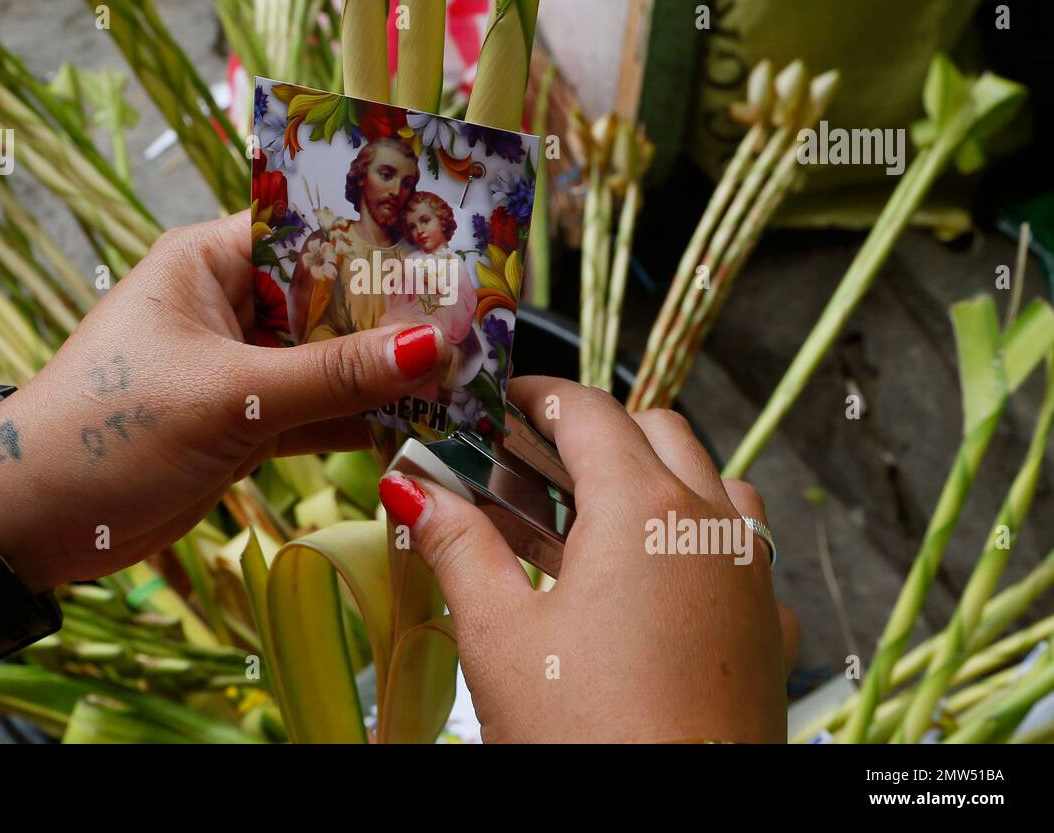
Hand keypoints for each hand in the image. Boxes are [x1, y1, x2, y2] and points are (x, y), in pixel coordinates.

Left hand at [0, 212, 448, 591]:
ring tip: (463, 379)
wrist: (31, 525)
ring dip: (384, 375)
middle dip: (395, 317)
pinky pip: (316, 411)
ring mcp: (237, 367)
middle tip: (474, 327)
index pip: (308, 231)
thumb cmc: (108, 433)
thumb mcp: (229, 397)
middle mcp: (226, 305)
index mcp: (208, 262)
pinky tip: (416, 427)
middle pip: (329, 298)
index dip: (378, 244)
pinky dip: (358, 422)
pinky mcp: (242, 422)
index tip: (450, 258)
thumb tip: (433, 347)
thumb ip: (333, 376)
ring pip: (328, 360)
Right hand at [378, 376, 798, 742]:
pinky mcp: (770, 631)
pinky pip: (744, 554)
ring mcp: (751, 577)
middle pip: (659, 431)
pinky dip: (701, 541)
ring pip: (715, 483)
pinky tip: (659, 586)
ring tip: (597, 516)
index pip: (590, 409)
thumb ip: (457, 546)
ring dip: (660, 476)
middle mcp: (710, 525)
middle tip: (534, 459)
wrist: (674, 831)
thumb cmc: (584, 737)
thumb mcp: (498, 635)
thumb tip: (412, 490)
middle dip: (595, 430)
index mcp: (643, 507)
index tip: (502, 403)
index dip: (539, 395)